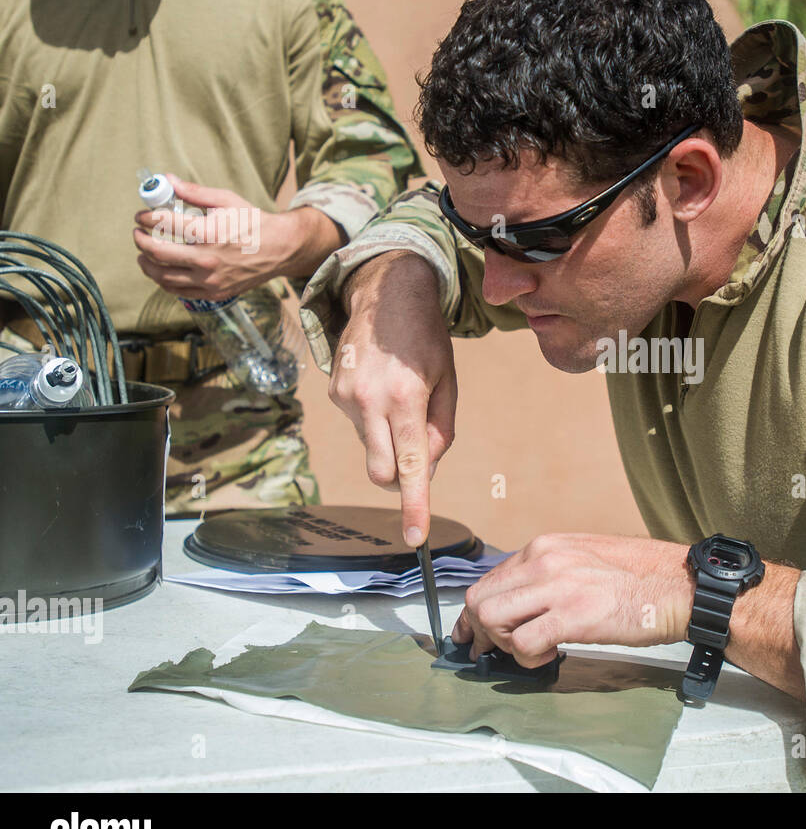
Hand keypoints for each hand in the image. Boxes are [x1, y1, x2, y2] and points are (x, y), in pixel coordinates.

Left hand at [133, 174, 340, 300]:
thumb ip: (194, 192)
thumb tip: (167, 180)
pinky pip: (178, 291)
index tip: (141, 215)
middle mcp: (207, 259)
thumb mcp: (226, 200)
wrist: (280, 248)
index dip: (145, 217)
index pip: (162, 223)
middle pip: (157, 252)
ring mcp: (210, 280)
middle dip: (140, 240)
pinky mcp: (214, 293)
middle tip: (138, 233)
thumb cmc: (254, 222)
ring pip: (163, 276)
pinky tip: (160, 270)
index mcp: (208, 233)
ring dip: (146, 263)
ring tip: (144, 253)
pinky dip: (163, 281)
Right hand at [330, 251, 455, 546]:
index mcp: (406, 399)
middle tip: (417, 450)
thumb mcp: (448, 381)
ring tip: (402, 396)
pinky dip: (375, 420)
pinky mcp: (333, 392)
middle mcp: (370, 401)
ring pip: (371, 448)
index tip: (415, 536)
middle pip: (381, 471)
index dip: (414, 505)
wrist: (386, 292)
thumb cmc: (427, 338)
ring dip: (389, 438)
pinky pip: (359, 425)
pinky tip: (382, 387)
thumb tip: (424, 472)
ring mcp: (346, 397)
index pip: (410, 465)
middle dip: (398, 477)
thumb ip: (441, 430)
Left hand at [451, 533, 695, 664]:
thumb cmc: (638, 576)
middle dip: (481, 632)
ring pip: (491, 620)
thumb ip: (547, 573)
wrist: (677, 585)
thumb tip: (519, 600)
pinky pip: (523, 644)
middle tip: (496, 652)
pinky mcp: (573, 616)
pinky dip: (528, 659)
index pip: (489, 580)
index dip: (476, 613)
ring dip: (503, 645)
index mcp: (545, 547)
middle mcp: (544, 561)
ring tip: (530, 652)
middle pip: (480, 600)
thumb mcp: (583, 557)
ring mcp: (557, 587)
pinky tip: (551, 656)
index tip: (475, 635)